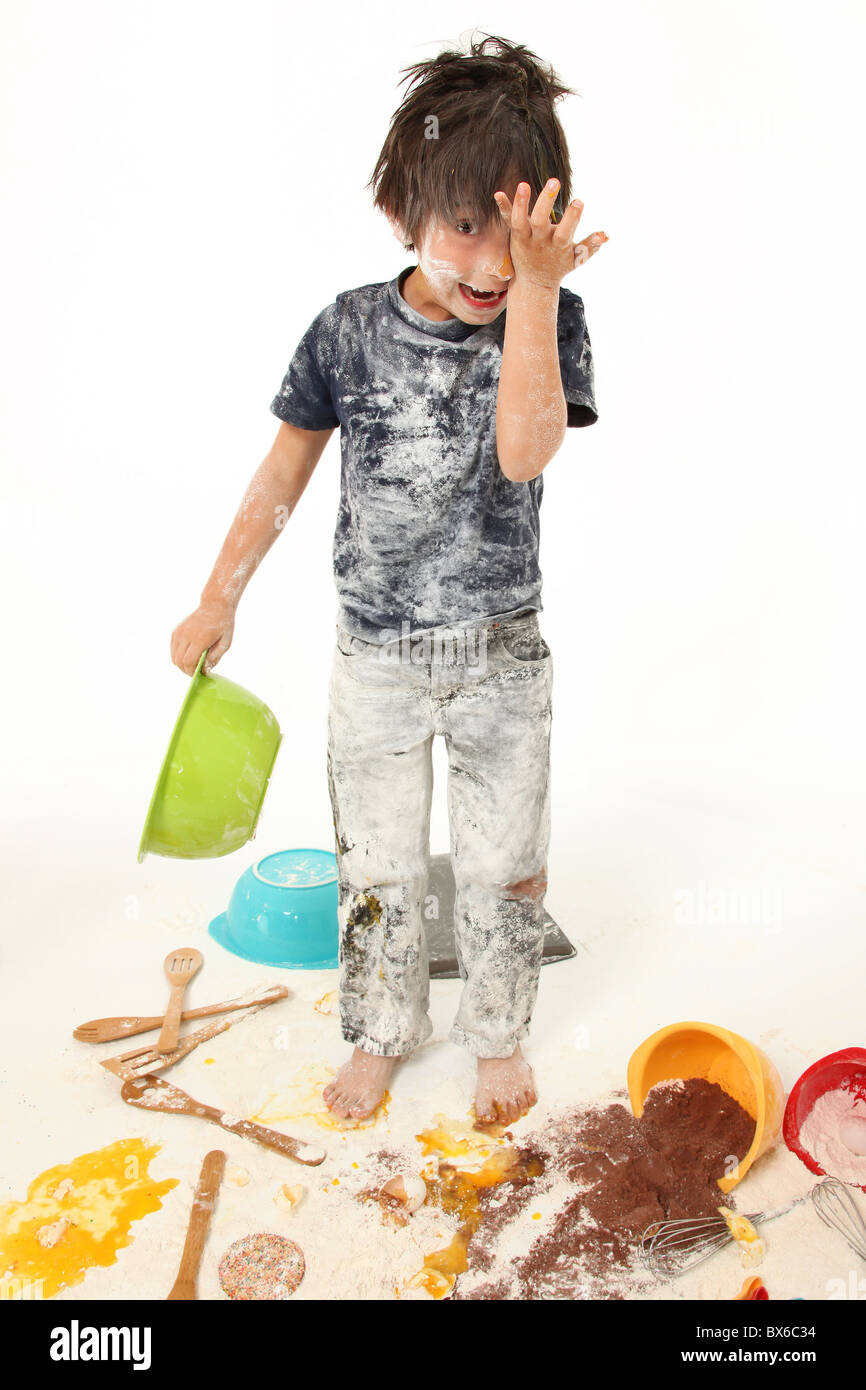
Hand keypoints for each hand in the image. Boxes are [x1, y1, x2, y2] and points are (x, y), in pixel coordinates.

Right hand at [170, 600, 235, 675]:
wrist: (214, 606)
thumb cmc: (222, 625)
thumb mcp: (225, 643)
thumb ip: (214, 658)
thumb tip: (204, 671)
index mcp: (199, 638)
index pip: (189, 662)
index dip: (192, 672)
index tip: (199, 675)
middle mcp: (186, 635)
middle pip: (179, 662)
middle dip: (187, 670)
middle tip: (197, 672)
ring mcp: (179, 633)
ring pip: (174, 657)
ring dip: (182, 665)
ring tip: (193, 665)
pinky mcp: (176, 632)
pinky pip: (173, 650)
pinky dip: (179, 656)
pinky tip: (189, 655)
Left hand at [493, 181, 607, 292]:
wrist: (534, 283)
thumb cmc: (559, 266)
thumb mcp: (577, 259)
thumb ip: (591, 246)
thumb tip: (607, 235)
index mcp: (557, 245)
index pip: (566, 231)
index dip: (572, 217)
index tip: (579, 201)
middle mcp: (539, 241)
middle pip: (540, 221)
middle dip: (547, 201)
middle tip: (555, 181)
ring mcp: (525, 238)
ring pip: (520, 221)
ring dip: (521, 203)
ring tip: (524, 184)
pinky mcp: (515, 235)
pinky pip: (508, 221)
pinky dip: (503, 208)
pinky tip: (498, 193)